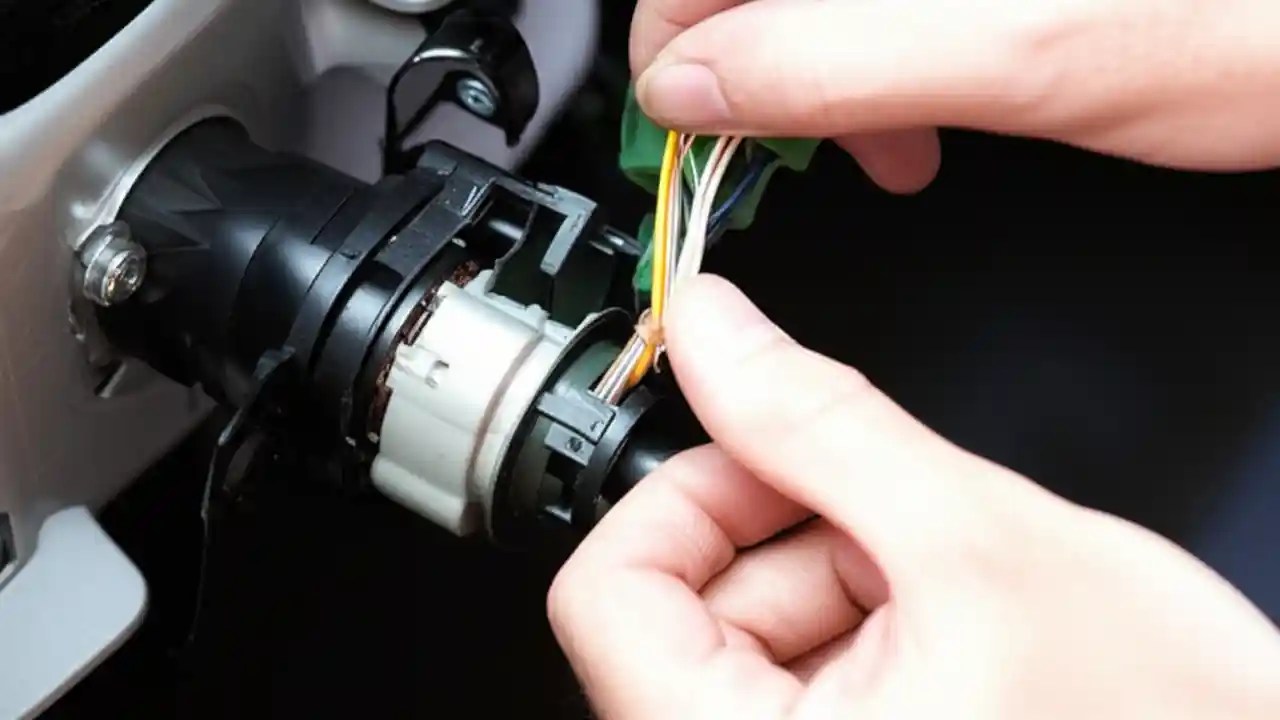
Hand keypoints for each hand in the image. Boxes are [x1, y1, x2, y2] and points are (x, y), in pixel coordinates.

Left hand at [548, 276, 1279, 719]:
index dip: (680, 494)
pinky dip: (851, 622)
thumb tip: (715, 330)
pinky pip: (788, 680)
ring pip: (738, 640)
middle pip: (673, 611)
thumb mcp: (977, 538)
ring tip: (944, 587)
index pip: (602, 597)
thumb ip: (819, 421)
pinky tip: (942, 623)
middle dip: (782, 535)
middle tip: (888, 523)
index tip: (759, 453)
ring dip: (829, 576)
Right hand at [629, 0, 1279, 192]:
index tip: (696, 136)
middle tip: (797, 155)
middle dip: (754, 76)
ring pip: (808, 6)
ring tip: (889, 148)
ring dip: (820, 82)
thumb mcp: (1014, 56)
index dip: (676, 56)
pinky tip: (924, 108)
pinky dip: (875, 66)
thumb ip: (826, 63)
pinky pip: (870, 14)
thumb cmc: (1246, 17)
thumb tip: (691, 89)